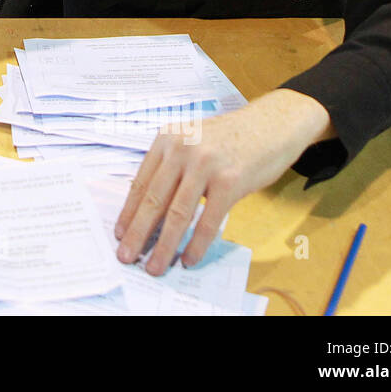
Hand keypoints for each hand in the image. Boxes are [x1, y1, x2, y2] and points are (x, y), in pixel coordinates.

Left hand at [114, 89, 333, 274]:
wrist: (270, 125)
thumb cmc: (228, 139)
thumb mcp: (191, 142)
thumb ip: (171, 167)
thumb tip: (149, 210)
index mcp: (166, 139)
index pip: (141, 182)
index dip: (128, 212)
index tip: (120, 234)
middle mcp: (182, 149)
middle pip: (154, 200)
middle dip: (138, 233)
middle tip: (127, 257)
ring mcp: (206, 165)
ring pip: (177, 214)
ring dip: (164, 245)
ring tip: (155, 266)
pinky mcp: (230, 181)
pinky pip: (207, 221)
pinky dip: (196, 244)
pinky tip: (188, 259)